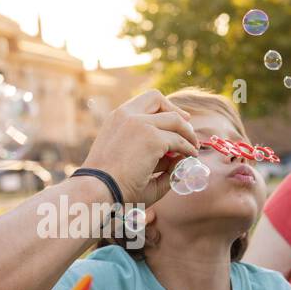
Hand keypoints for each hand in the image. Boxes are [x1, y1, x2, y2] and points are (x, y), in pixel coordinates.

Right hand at [80, 89, 198, 207]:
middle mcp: (126, 115)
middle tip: (189, 128)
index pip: (143, 102)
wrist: (97, 190)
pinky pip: (178, 140)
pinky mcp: (152, 138)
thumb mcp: (130, 164)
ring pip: (175, 120)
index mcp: (116, 119)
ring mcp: (140, 124)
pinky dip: (188, 147)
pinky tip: (191, 156)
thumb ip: (155, 160)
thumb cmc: (109, 185)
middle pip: (158, 99)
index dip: (163, 108)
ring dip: (187, 132)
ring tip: (193, 148)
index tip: (176, 119)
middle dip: (176, 112)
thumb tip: (180, 159)